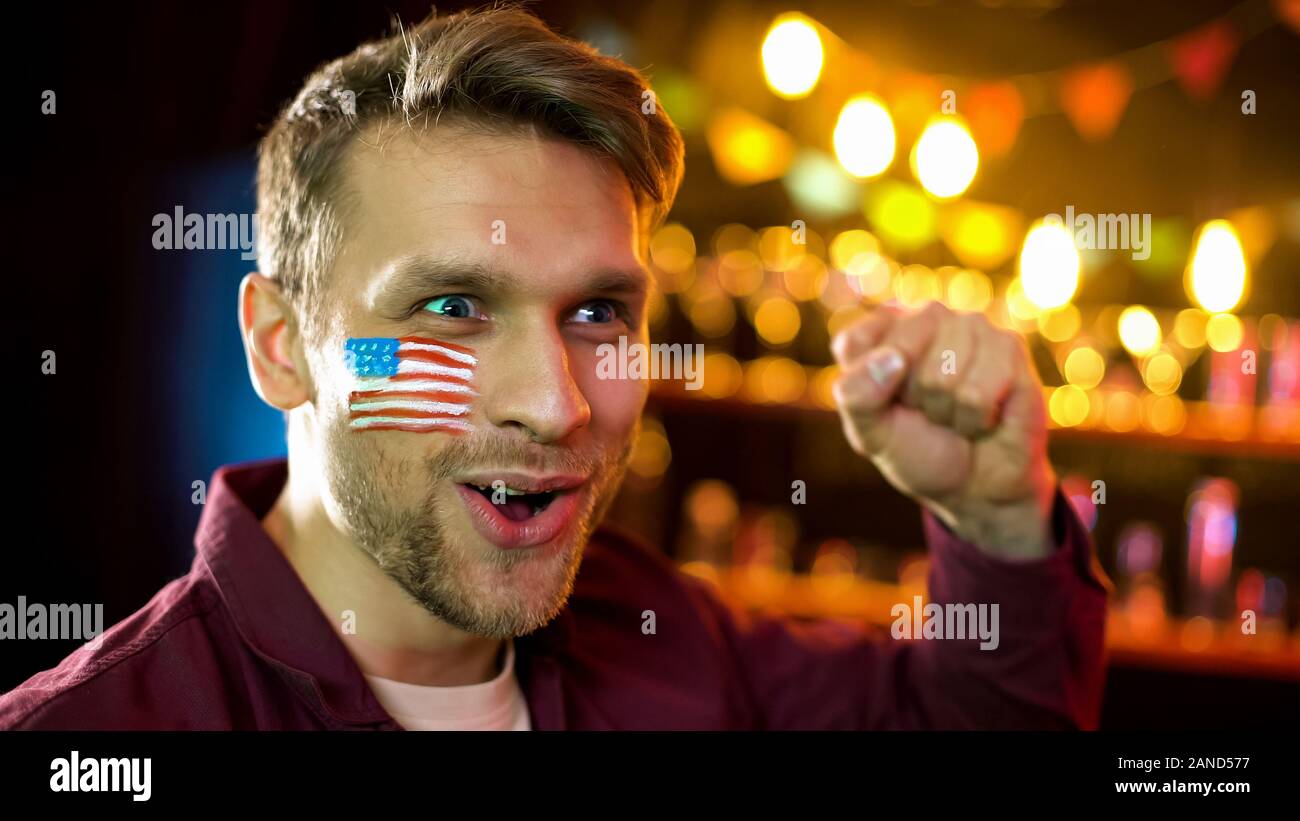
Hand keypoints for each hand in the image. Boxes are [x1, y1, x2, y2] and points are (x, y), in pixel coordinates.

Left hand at [830, 301, 1056, 559]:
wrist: (977, 485)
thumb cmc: (919, 451)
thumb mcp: (869, 433)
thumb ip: (856, 395)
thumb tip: (892, 358)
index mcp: (882, 330)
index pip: (854, 342)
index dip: (866, 389)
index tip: (888, 405)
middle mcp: (927, 317)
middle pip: (902, 350)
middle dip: (913, 398)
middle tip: (928, 411)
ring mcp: (971, 326)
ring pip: (943, 373)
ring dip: (947, 411)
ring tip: (956, 413)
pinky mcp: (1008, 346)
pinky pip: (978, 391)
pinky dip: (976, 419)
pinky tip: (985, 416)